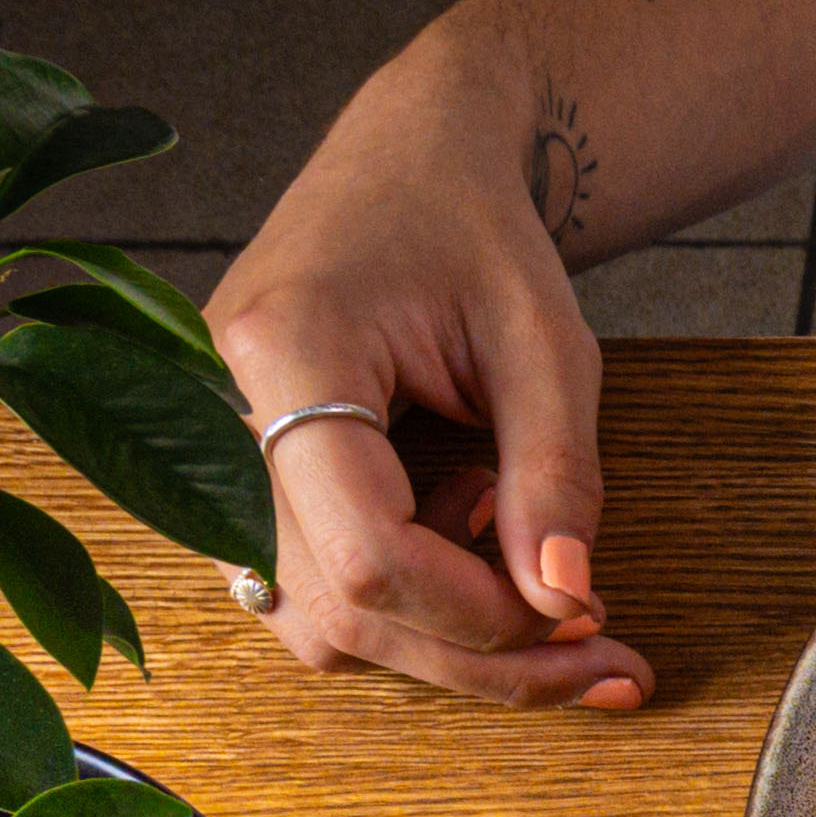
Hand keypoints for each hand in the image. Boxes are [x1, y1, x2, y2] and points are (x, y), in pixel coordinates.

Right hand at [216, 50, 647, 705]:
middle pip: (336, 609)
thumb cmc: (474, 230)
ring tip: (519, 544)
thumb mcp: (548, 343)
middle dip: (479, 655)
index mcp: (287, 348)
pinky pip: (311, 588)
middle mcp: (220, 406)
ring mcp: (215, 445)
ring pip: (315, 621)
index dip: (479, 613)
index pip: (364, 550)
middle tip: (599, 651)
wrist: (409, 161)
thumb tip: (566, 605)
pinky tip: (466, 526)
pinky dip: (406, 600)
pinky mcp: (241, 474)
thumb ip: (555, 476)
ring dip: (442, 637)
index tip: (584, 615)